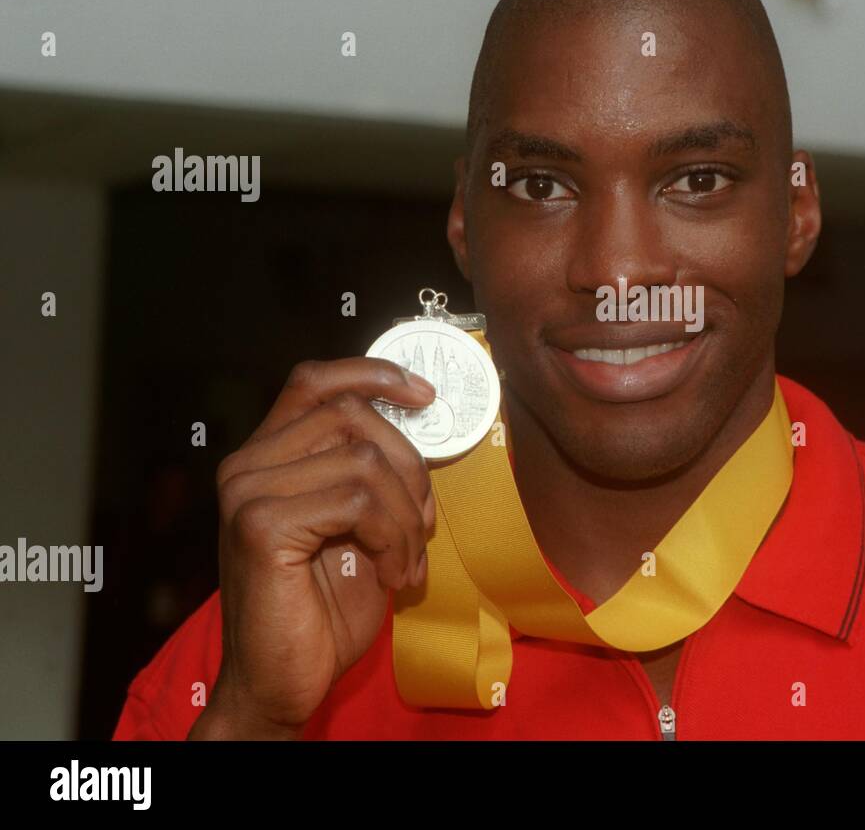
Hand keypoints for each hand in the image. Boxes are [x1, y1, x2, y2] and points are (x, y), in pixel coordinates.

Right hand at [189, 358, 436, 738]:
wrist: (282, 682)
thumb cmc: (320, 611)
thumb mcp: (357, 528)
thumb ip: (372, 475)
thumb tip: (423, 432)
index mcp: (268, 457)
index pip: (315, 380)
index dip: (374, 374)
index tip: (425, 394)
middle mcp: (247, 465)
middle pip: (353, 416)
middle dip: (410, 468)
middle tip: (423, 526)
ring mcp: (247, 492)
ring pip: (363, 461)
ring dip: (406, 515)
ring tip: (406, 559)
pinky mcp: (260, 526)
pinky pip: (356, 501)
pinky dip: (392, 538)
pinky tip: (391, 575)